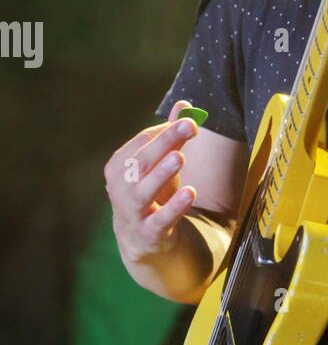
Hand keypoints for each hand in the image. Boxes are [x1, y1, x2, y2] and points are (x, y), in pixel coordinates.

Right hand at [104, 100, 198, 262]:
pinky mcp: (149, 233)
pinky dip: (174, 207)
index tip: (189, 121)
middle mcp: (120, 188)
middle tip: (187, 126)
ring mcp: (132, 213)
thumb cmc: (152, 193)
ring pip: (143, 191)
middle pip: (140, 162)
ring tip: (180, 157)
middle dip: (164, 143)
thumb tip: (184, 104)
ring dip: (160, 173)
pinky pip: (160, 219)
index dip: (164, 131)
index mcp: (119, 167)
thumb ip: (170, 136)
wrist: (143, 240)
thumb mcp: (159, 164)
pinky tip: (190, 192)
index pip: (141, 143)